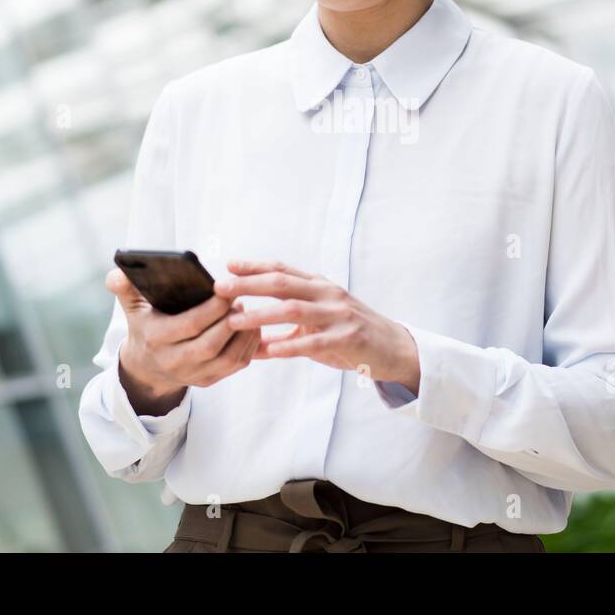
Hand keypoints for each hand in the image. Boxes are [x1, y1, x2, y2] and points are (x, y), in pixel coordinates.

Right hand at [105, 267, 260, 413]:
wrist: (147, 367)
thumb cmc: (146, 327)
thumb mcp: (133, 308)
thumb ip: (125, 289)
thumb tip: (116, 274)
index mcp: (155, 340)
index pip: (189, 325)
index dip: (211, 308)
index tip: (225, 290)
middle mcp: (174, 362)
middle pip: (211, 344)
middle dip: (230, 320)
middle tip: (240, 298)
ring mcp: (193, 375)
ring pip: (228, 358)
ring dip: (244, 333)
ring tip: (247, 309)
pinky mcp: (208, 381)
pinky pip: (236, 365)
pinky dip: (249, 346)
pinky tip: (252, 326)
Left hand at [213, 259, 420, 394]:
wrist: (393, 348)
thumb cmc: (349, 335)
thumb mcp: (318, 324)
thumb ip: (286, 328)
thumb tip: (249, 340)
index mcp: (319, 286)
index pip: (282, 269)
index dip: (255, 266)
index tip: (228, 264)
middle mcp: (328, 294)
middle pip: (282, 283)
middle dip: (249, 284)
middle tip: (220, 288)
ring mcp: (338, 315)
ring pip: (294, 310)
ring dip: (261, 315)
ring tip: (235, 321)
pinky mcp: (347, 337)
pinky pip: (313, 341)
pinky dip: (290, 345)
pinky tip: (270, 350)